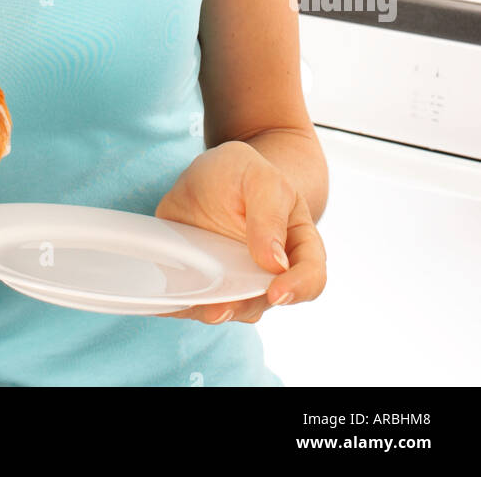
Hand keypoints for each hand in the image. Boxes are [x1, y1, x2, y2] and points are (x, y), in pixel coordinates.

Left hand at [153, 139, 325, 323]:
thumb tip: (276, 263)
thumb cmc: (242, 173)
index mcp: (297, 245)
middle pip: (267, 302)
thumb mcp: (259, 177)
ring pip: (233, 309)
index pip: (311, 276)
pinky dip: (185, 306)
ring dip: (215, 311)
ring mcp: (238, 281)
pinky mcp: (207, 283)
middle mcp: (271, 272)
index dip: (298, 288)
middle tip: (222, 306)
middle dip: (245, 306)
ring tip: (197, 304)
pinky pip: (199, 304)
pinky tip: (172, 301)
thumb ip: (270, 214)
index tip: (275, 291)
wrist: (208, 175)